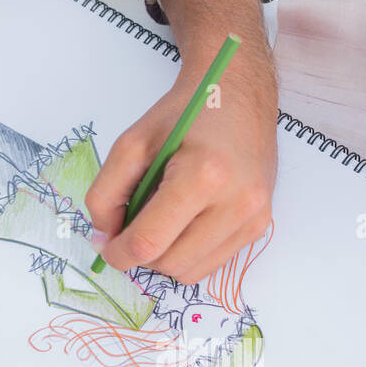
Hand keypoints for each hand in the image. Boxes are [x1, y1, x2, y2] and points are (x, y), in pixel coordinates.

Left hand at [85, 60, 275, 284]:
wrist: (236, 94)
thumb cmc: (184, 114)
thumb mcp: (131, 144)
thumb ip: (107, 194)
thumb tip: (104, 240)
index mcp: (203, 176)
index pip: (150, 242)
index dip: (118, 253)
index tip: (106, 247)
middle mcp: (237, 202)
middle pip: (170, 264)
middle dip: (141, 254)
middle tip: (131, 226)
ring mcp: (254, 217)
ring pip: (191, 272)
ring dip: (165, 257)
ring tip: (160, 219)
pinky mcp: (261, 225)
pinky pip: (212, 263)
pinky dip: (188, 252)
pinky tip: (183, 221)